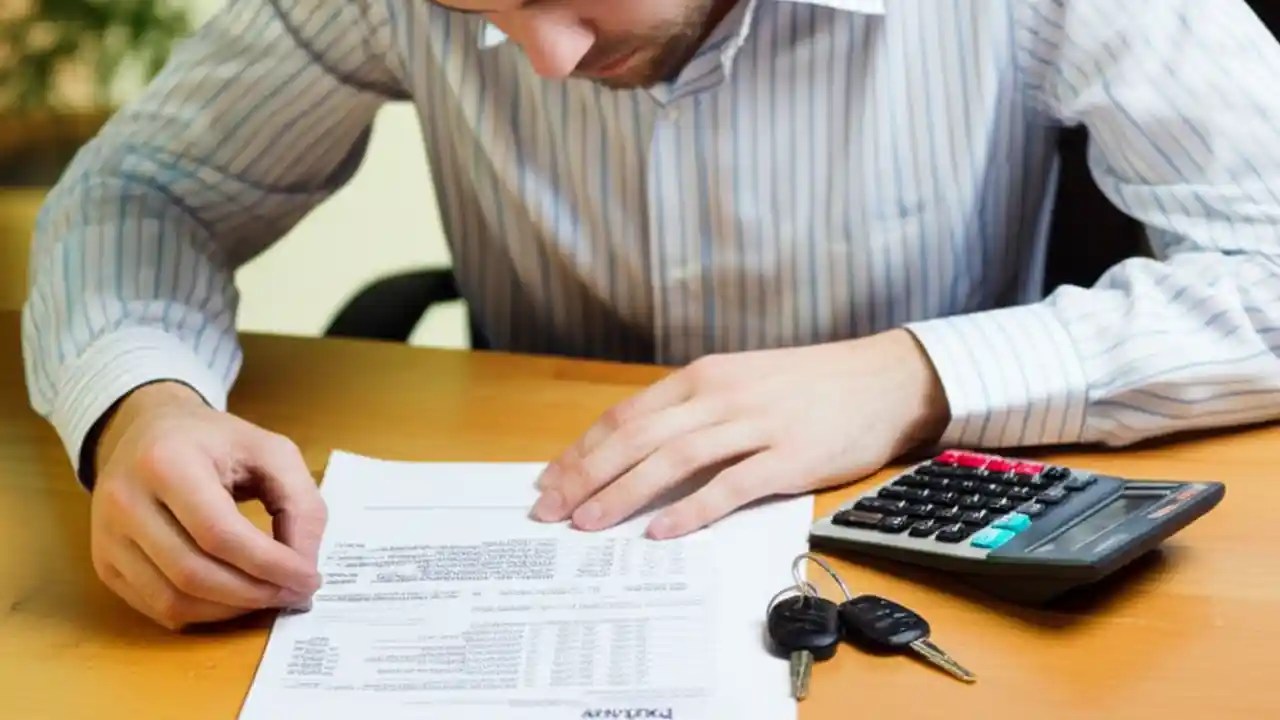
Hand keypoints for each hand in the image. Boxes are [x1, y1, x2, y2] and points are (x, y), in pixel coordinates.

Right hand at [90, 382, 325, 629]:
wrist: (148, 430)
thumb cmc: (216, 441)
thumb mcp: (271, 451)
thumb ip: (301, 503)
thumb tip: (303, 565)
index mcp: (166, 462)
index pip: (220, 533)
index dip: (270, 565)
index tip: (309, 579)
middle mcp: (125, 501)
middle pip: (194, 573)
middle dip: (255, 593)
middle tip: (295, 594)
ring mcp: (107, 537)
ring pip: (173, 600)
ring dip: (232, 610)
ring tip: (269, 596)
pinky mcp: (105, 563)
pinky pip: (157, 607)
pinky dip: (205, 613)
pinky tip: (235, 598)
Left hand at [530, 329, 949, 538]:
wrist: (881, 380)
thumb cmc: (807, 386)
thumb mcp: (740, 382)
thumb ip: (693, 410)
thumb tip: (636, 449)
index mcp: (703, 376)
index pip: (627, 415)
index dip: (583, 450)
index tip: (551, 480)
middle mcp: (721, 395)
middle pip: (638, 438)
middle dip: (587, 475)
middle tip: (551, 510)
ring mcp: (755, 425)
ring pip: (673, 460)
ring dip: (625, 493)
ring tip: (590, 523)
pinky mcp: (788, 458)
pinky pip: (730, 486)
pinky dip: (691, 510)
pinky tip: (661, 531)